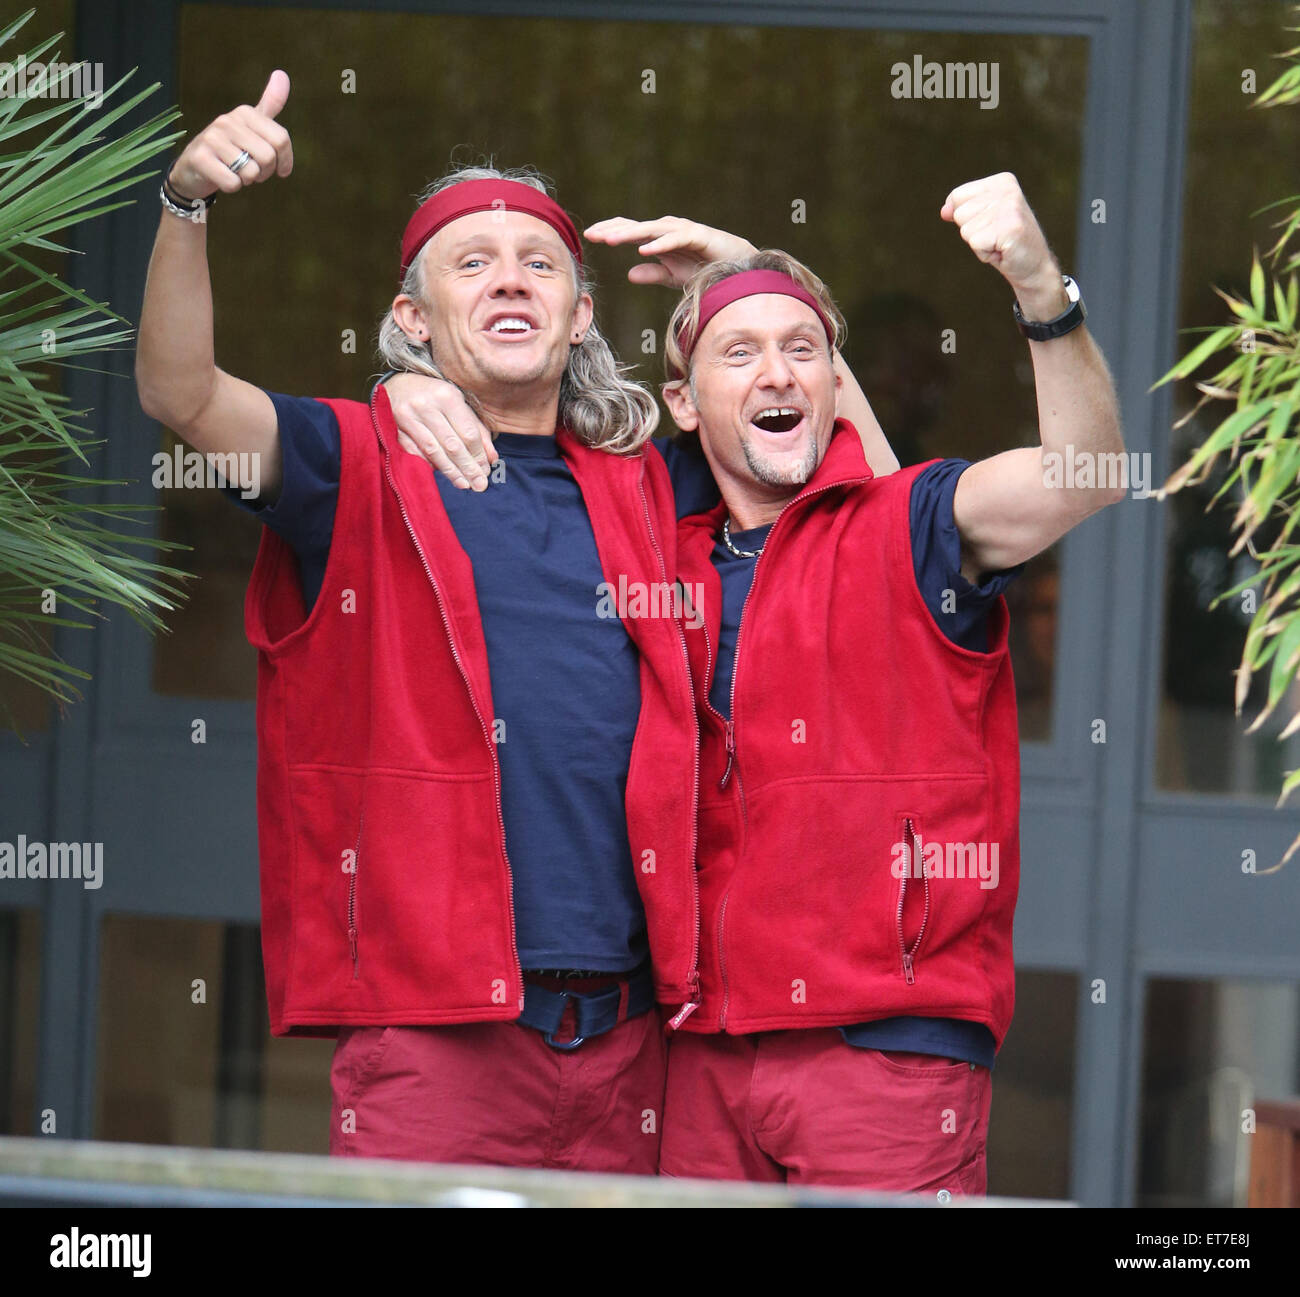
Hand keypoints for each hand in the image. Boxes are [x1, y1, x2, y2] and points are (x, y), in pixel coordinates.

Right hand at [168, 70, 293, 200]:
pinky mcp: (200, 158)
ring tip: (233, 171)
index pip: (282, 140)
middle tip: (251, 172)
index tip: (279, 169)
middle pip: (268, 157)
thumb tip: (282, 74)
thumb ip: (269, 104)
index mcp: (244, 113)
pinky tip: (221, 177)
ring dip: (246, 180)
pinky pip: (233, 183)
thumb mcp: (251, 125)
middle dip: (264, 173)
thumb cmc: (230, 149)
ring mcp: (211, 138)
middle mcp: (227, 120)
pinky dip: (231, 186)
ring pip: (251, 172)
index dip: (284, 161)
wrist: (194, 168)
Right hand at [385, 372, 496, 490]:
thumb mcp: (460, 405)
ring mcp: (407, 417)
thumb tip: (492, 459)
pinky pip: (414, 453)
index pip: (468, 433)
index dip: (478, 455)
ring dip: (451, 471)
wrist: (398, 386)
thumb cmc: (435, 397)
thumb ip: (478, 431)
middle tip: (479, 485)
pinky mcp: (393, 428)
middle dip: (468, 468)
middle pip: (452, 445)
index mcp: (447, 396)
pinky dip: (428, 465)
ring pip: (433, 451)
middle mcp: (426, 405)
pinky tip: (440, 474)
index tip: (485, 471)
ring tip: (464, 484)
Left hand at [583, 216, 756, 287]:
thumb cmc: (705, 269)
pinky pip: (675, 239)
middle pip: (636, 227)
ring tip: (610, 240)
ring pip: (652, 230)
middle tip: (591, 234)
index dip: (611, 232)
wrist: (738, 266)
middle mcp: (668, 230)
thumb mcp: (673, 276)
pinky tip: (644, 249)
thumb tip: (630, 274)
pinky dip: (660, 244)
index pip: (630, 231)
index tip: (589, 236)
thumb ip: (653, 274)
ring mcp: (683, 231)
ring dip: (630, 234)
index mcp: (660, 238)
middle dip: (613, 230)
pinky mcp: (699, 236)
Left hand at [940, 173, 1064, 311]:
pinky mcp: (1009, 228)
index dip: (966, 218)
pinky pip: (975, 243)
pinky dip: (985, 254)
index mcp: (1002, 181)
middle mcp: (1008, 190)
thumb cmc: (1005, 243)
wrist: (1033, 266)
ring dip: (979, 244)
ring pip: (966, 230)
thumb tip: (944, 211)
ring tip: (999, 243)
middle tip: (995, 237)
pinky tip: (1002, 251)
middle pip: (959, 214)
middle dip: (972, 232)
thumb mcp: (982, 220)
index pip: (958, 196)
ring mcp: (1010, 208)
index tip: (989, 224)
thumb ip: (962, 210)